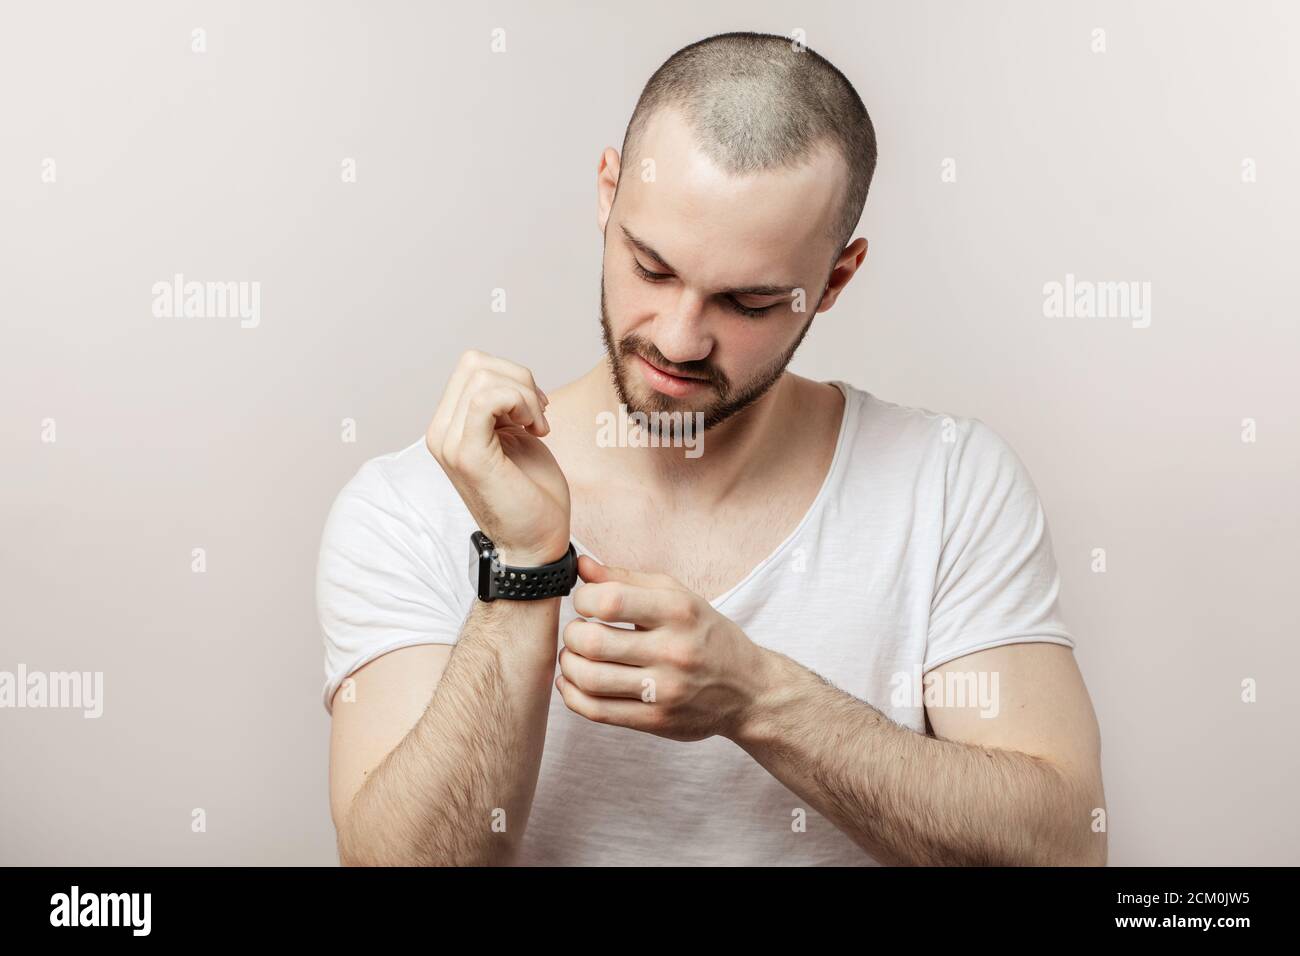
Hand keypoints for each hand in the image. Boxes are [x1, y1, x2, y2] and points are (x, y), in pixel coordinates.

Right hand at [425, 350, 569, 564]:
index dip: (512, 376)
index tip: (535, 408)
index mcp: (449, 426)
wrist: (536, 543)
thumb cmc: (531, 494)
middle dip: (520, 380)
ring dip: (525, 395)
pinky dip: (520, 403)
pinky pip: (488, 399)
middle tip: (538, 416)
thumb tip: (508, 376)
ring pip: (483, 376)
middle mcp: (441, 433)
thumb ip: (503, 405)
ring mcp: (449, 444)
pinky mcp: (468, 455)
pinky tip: (535, 430)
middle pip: (475, 363)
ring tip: (537, 427)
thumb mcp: (514, 435)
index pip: (471, 365)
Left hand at [555, 556, 772, 740]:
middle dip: (572, 635)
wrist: (749, 690)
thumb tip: (580, 566)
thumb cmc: (706, 635)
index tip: (586, 603)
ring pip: (590, 680)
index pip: (610, 601)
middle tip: (577, 632)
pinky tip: (573, 682)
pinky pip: (597, 711)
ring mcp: (665, 691)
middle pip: (594, 643)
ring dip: (569, 665)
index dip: (584, 599)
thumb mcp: (677, 596)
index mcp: (678, 612)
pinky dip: (572, 696)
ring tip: (573, 656)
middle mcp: (673, 651)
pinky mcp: (656, 721)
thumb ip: (626, 580)